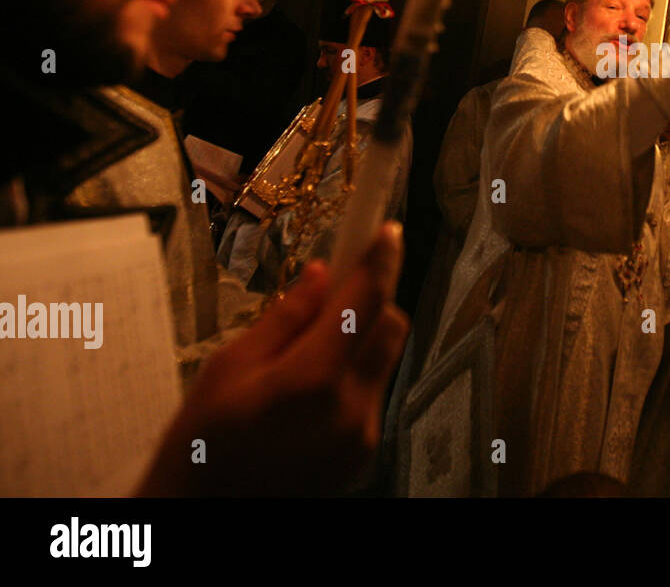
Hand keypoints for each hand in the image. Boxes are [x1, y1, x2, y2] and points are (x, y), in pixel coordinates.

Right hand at [137, 223, 408, 495]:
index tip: (388, 230)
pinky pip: (373, 394)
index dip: (381, 260)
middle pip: (391, 327)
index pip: (365, 302)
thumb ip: (286, 318)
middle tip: (332, 295)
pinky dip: (353, 377)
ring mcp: (362, 435)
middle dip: (371, 302)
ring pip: (384, 360)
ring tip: (307, 354)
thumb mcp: (229, 368)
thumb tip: (323, 274)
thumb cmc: (201, 443)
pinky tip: (308, 393)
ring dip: (361, 341)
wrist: (202, 517)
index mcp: (312, 381)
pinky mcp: (363, 454)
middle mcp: (350, 408)